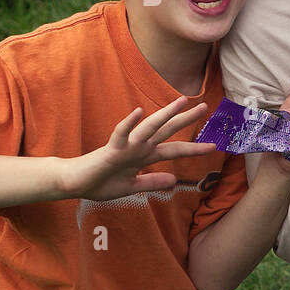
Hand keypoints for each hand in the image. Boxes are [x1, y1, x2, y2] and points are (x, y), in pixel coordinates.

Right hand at [59, 97, 215, 200]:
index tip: (214, 146)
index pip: (175, 150)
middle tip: (205, 107)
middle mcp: (139, 148)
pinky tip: (139, 111)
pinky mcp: (111, 149)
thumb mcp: (133, 187)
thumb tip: (174, 180)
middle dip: (186, 120)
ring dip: (166, 114)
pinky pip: (121, 133)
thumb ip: (153, 181)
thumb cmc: (101, 183)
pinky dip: (130, 123)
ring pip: (150, 127)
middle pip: (168, 131)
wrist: (76, 184)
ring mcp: (127, 146)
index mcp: (145, 157)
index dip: (194, 149)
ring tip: (181, 102)